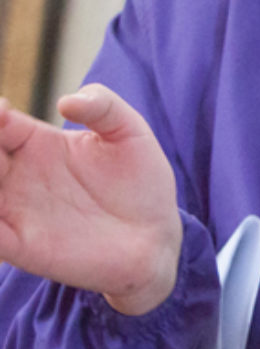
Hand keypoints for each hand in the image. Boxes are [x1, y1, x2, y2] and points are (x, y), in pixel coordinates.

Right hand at [0, 84, 181, 314]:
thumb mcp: (130, 131)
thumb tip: (66, 101)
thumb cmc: (140, 179)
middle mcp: (19, 176)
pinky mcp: (20, 247)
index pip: (1, 122)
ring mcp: (16, 211)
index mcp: (38, 143)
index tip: (1, 110)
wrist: (154, 236)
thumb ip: (103, 105)